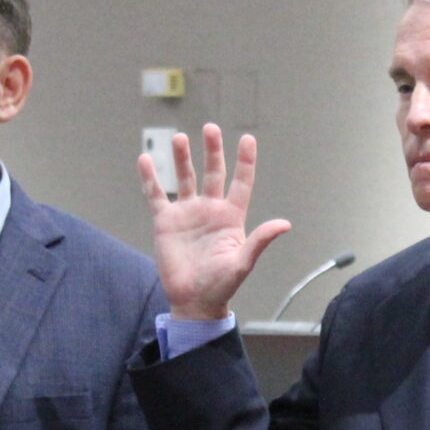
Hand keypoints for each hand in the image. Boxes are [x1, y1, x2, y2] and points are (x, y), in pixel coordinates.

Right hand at [137, 123, 291, 320]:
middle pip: (212, 173)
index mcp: (231, 217)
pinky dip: (150, 178)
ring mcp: (187, 214)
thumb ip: (260, 241)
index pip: (241, 183)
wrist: (193, 302)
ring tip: (179, 138)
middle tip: (211, 128)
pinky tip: (145, 159)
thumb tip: (284, 224)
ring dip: (182, 158)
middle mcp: (210, 210)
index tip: (247, 139)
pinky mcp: (165, 222)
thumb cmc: (221, 286)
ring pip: (184, 178)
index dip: (245, 161)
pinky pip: (155, 195)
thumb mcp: (242, 263)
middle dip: (212, 151)